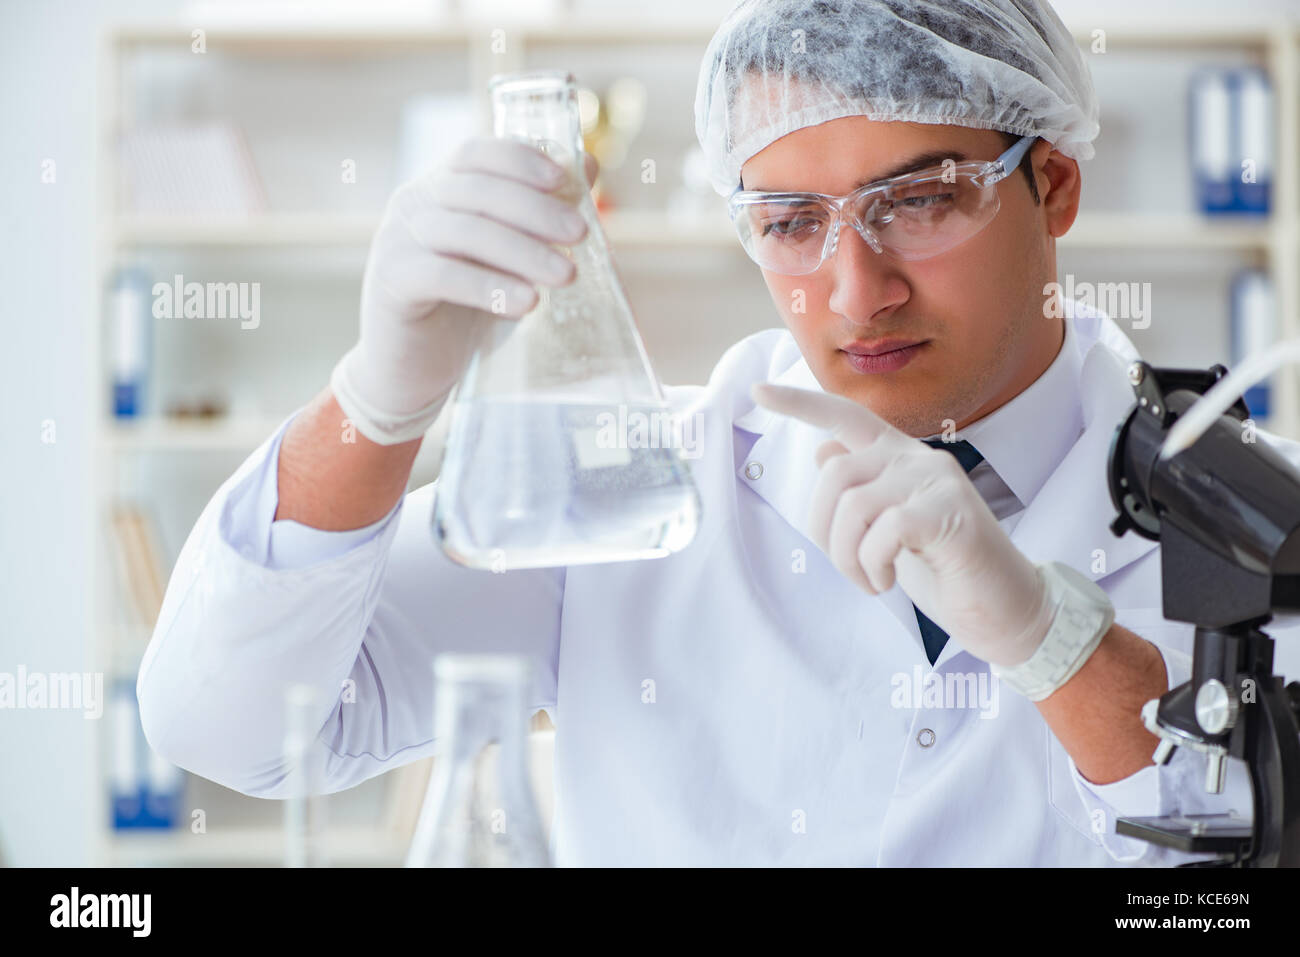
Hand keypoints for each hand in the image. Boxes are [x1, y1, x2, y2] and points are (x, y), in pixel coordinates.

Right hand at [331, 136, 599, 443]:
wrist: (410, 369)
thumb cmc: (463, 308)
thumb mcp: (505, 259)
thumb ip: (538, 216)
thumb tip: (588, 168)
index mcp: (439, 189)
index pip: (475, 154)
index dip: (518, 158)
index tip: (563, 179)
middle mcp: (414, 205)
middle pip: (477, 189)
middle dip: (535, 210)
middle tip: (579, 234)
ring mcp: (397, 241)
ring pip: (465, 232)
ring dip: (523, 251)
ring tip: (567, 276)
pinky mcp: (393, 283)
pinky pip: (444, 275)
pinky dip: (490, 287)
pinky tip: (527, 303)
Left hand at [751, 382, 1053, 666]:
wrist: (1005, 609)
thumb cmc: (945, 569)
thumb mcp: (890, 526)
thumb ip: (862, 487)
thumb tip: (823, 450)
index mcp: (900, 457)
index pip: (845, 415)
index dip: (801, 403)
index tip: (758, 391)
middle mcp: (918, 458)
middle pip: (834, 474)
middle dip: (824, 531)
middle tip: (850, 570)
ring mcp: (937, 482)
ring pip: (854, 506)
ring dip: (848, 558)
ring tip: (871, 581)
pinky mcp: (951, 514)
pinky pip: (884, 531)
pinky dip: (873, 565)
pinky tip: (888, 582)